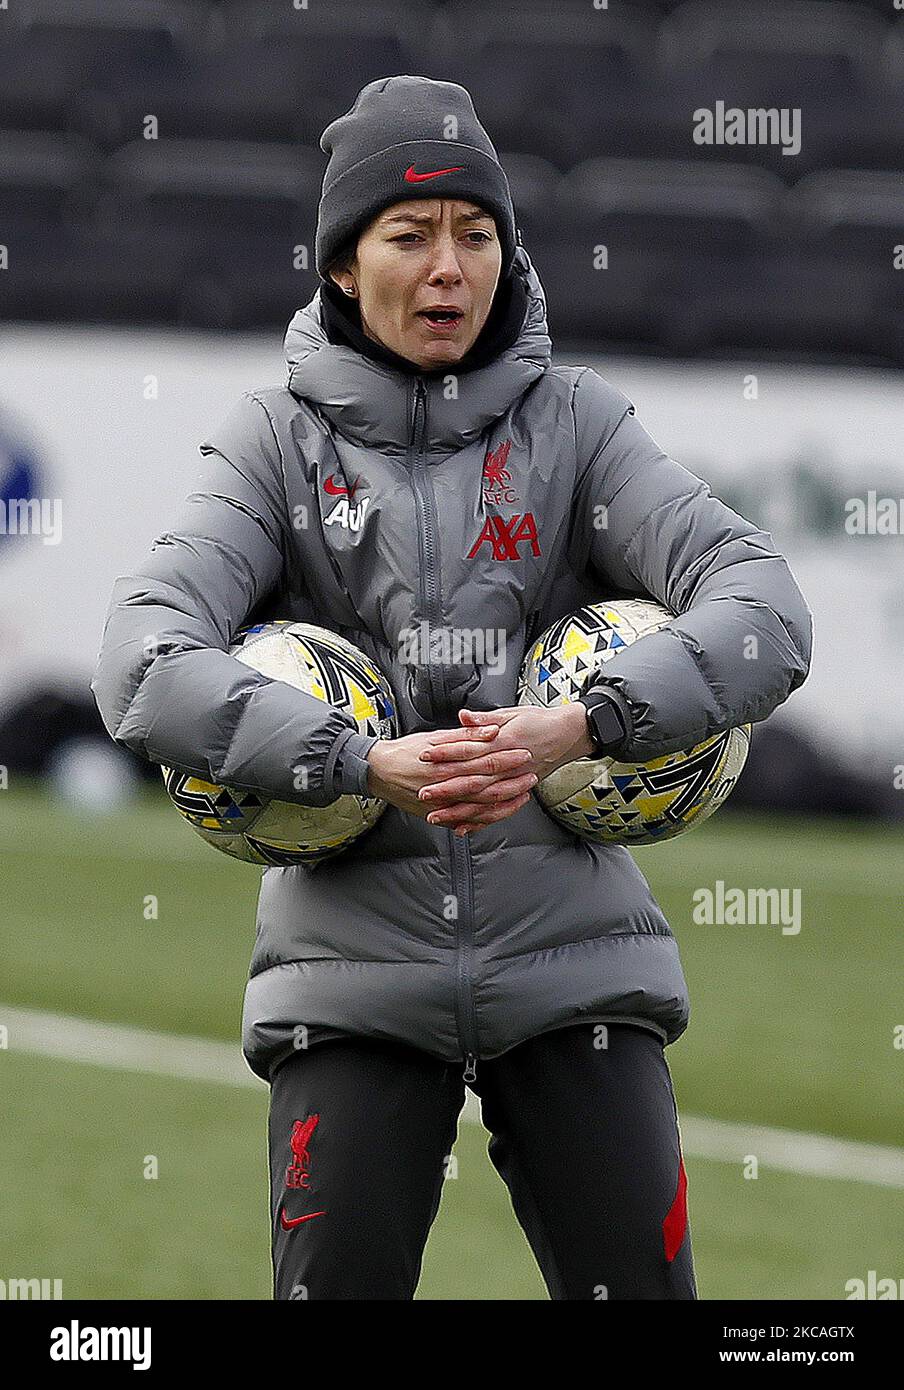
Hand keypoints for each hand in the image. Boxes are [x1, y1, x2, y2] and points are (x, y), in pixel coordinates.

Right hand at [365, 724, 538, 828]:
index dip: (506, 757)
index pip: (484, 760)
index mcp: (446, 762)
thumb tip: (491, 731)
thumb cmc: (405, 751)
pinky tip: (498, 815)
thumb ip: (464, 735)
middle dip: (512, 782)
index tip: (524, 753)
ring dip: (504, 803)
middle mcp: (445, 785)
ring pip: (479, 808)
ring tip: (522, 796)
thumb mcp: (434, 737)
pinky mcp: (437, 815)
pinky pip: (465, 821)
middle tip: (531, 776)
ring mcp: (441, 804)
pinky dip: (483, 820)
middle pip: (486, 786)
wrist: (377, 771)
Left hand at [416, 702, 593, 835]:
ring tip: (435, 815)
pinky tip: (462, 827)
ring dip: (458, 809)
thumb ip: (484, 720)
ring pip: (483, 799)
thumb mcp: (513, 713)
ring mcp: (515, 780)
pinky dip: (480, 821)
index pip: (469, 747)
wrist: (569, 734)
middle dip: (446, 788)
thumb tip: (462, 717)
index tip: (425, 755)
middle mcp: (509, 764)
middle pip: (473, 778)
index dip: (446, 752)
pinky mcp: (519, 790)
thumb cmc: (541, 721)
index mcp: (504, 741)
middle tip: (423, 792)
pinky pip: (498, 810)